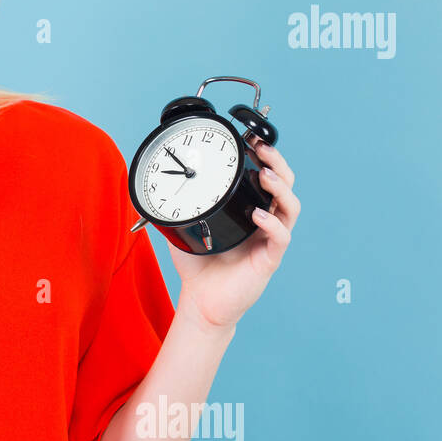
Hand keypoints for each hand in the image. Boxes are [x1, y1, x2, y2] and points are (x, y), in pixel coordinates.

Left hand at [166, 141, 299, 330]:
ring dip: (280, 188)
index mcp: (248, 209)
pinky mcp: (269, 259)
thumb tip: (151, 189)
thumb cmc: (198, 265)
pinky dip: (272, 224)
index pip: (266, 177)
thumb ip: (175, 208)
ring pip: (289, 208)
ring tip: (265, 175)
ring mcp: (268, 239)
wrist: (201, 300)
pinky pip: (280, 237)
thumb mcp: (183, 228)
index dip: (265, 158)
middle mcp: (264, 221)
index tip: (254, 139)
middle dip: (278, 164)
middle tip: (263, 149)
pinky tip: (258, 215)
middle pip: (284, 185)